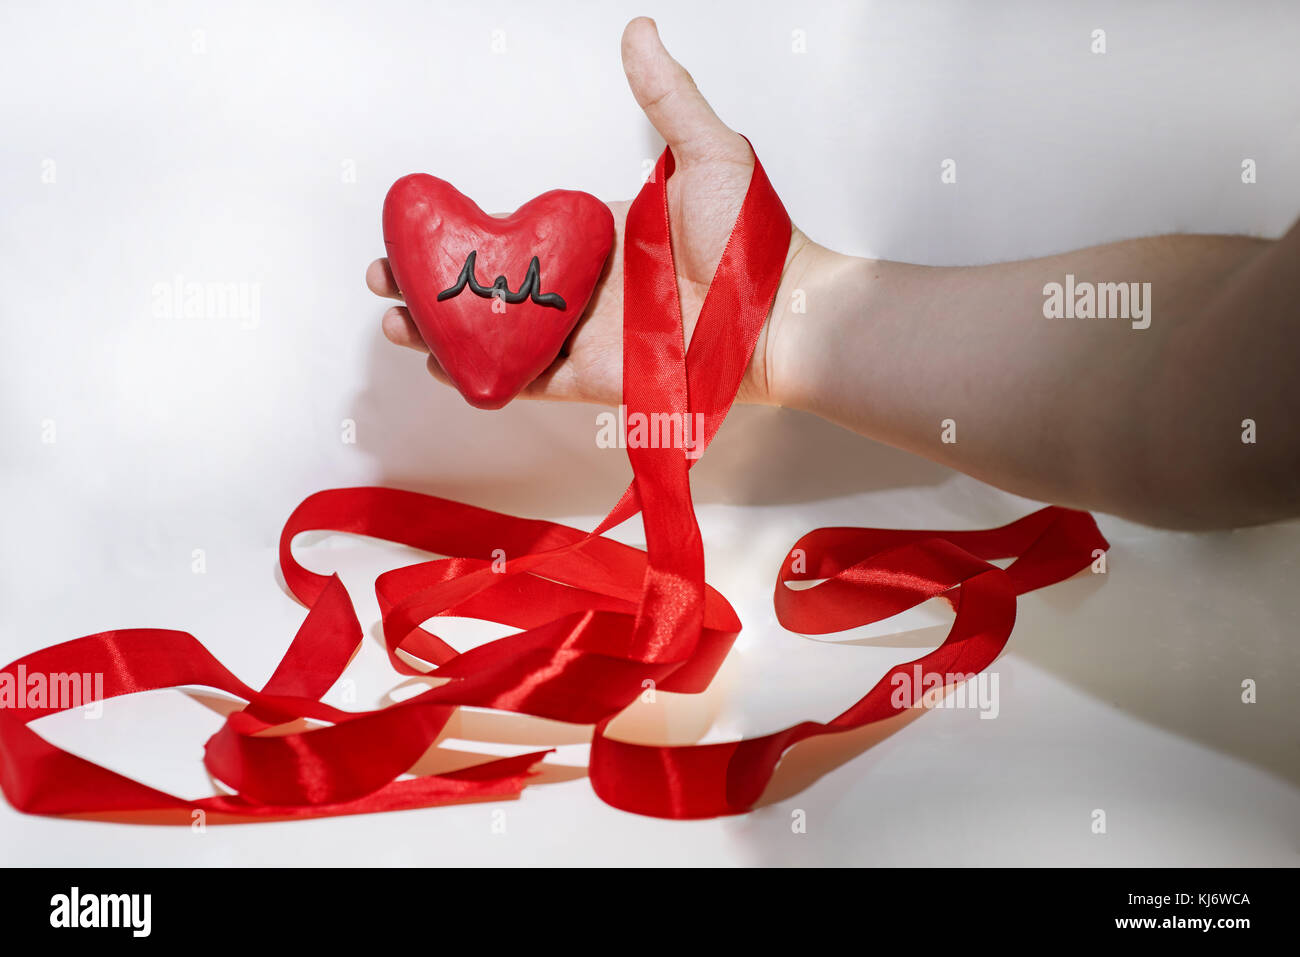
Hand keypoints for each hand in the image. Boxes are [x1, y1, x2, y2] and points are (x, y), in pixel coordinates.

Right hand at [367, 16, 813, 406]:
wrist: (781, 315)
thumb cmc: (753, 239)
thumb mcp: (709, 152)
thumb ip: (667, 98)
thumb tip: (639, 32)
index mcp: (599, 239)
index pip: (515, 235)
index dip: (463, 234)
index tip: (417, 223)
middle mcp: (584, 288)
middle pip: (490, 288)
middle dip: (432, 283)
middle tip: (385, 274)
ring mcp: (586, 335)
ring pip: (498, 336)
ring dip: (444, 330)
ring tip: (396, 320)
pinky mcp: (595, 378)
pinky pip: (528, 379)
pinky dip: (484, 376)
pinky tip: (443, 365)